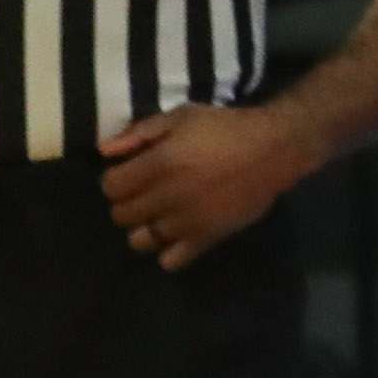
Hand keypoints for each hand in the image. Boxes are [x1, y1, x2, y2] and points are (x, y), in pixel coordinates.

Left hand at [99, 103, 322, 270]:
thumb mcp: (178, 117)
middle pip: (122, 215)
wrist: (274, 149)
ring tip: (156, 215)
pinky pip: (173, 260)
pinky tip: (173, 236)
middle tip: (141, 195)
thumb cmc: (223, 128)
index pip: (111, 187)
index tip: (127, 175)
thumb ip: (138, 133)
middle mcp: (169, 195)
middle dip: (125, 204)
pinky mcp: (209, 237)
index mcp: (159, 164)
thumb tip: (103, 151)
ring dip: (143, 228)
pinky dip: (167, 253)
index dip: (113, 181)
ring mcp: (189, 220)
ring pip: (141, 241)